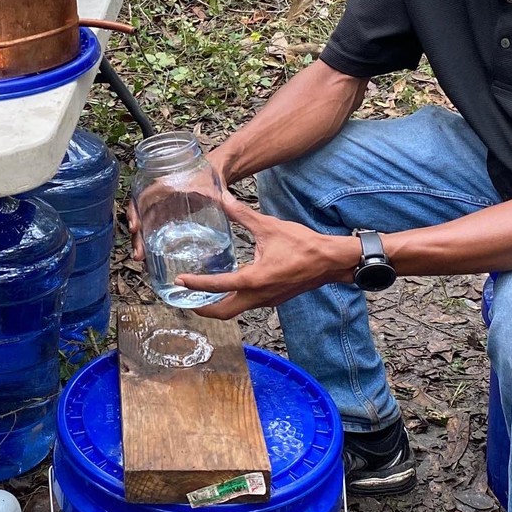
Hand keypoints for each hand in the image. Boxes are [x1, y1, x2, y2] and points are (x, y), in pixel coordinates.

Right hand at [127, 179, 222, 261]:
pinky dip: (150, 239)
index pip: (143, 197)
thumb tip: (226, 204)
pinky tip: (151, 254)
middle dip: (137, 235)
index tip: (135, 227)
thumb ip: (221, 196)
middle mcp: (160, 194)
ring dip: (141, 240)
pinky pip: (154, 226)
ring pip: (146, 223)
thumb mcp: (213, 184)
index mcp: (165, 183)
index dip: (135, 212)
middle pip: (141, 215)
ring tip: (141, 257)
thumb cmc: (210, 171)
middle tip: (139, 253)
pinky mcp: (169, 214)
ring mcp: (163, 205)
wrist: (214, 169)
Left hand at [177, 193, 358, 319]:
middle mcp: (259, 296)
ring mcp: (267, 301)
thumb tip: (222, 198)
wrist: (331, 261)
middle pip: (223, 312)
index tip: (180, 281)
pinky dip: (232, 300)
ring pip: (236, 310)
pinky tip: (227, 286)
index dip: (196, 284)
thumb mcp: (270, 226)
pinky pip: (247, 305)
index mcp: (255, 279)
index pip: (218, 286)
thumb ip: (243, 215)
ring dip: (217, 306)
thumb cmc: (304, 245)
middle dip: (202, 308)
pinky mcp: (274, 299)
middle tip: (184, 298)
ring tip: (200, 294)